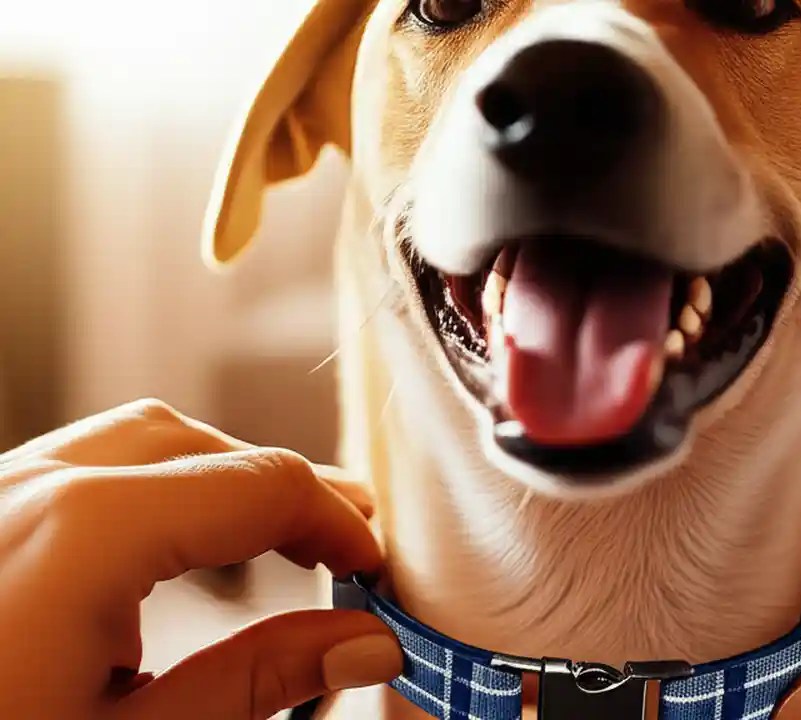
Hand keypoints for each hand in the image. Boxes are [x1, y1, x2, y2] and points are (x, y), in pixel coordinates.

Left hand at [0, 399, 402, 719]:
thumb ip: (259, 684)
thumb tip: (363, 644)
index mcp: (86, 531)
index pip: (258, 483)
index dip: (336, 521)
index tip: (374, 571)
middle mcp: (27, 489)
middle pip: (195, 444)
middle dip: (278, 489)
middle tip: (340, 548)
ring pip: (127, 446)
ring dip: (211, 484)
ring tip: (266, 546)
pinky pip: (70, 476)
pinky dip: (145, 500)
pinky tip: (158, 567)